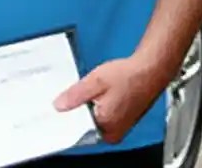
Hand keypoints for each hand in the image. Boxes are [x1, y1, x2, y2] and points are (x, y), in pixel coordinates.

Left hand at [53, 54, 170, 143]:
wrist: (150, 70)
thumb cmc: (129, 76)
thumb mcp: (95, 82)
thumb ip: (75, 96)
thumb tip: (59, 106)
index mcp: (106, 128)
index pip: (77, 131)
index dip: (64, 118)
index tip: (51, 113)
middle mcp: (113, 132)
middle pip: (83, 126)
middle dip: (74, 112)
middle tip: (68, 98)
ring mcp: (117, 127)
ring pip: (91, 120)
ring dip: (84, 108)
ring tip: (87, 93)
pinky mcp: (120, 120)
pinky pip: (100, 116)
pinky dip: (94, 106)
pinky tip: (94, 95)